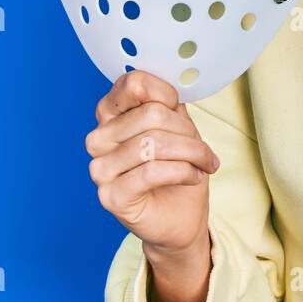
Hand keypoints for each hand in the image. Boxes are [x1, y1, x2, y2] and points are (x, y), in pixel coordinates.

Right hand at [85, 69, 220, 256]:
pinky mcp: (111, 196)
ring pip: (153, 144)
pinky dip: (183, 172)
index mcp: (111, 115)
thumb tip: (173, 83)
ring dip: (191, 153)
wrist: (180, 217)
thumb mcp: (179, 127)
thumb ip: (169, 104)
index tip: (180, 110)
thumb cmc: (178, 169)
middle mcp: (99, 139)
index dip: (165, 93)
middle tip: (203, 150)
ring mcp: (100, 169)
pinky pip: (151, 171)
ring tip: (204, 163)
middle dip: (187, 132)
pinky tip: (193, 177)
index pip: (133, 83)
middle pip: (151, 115)